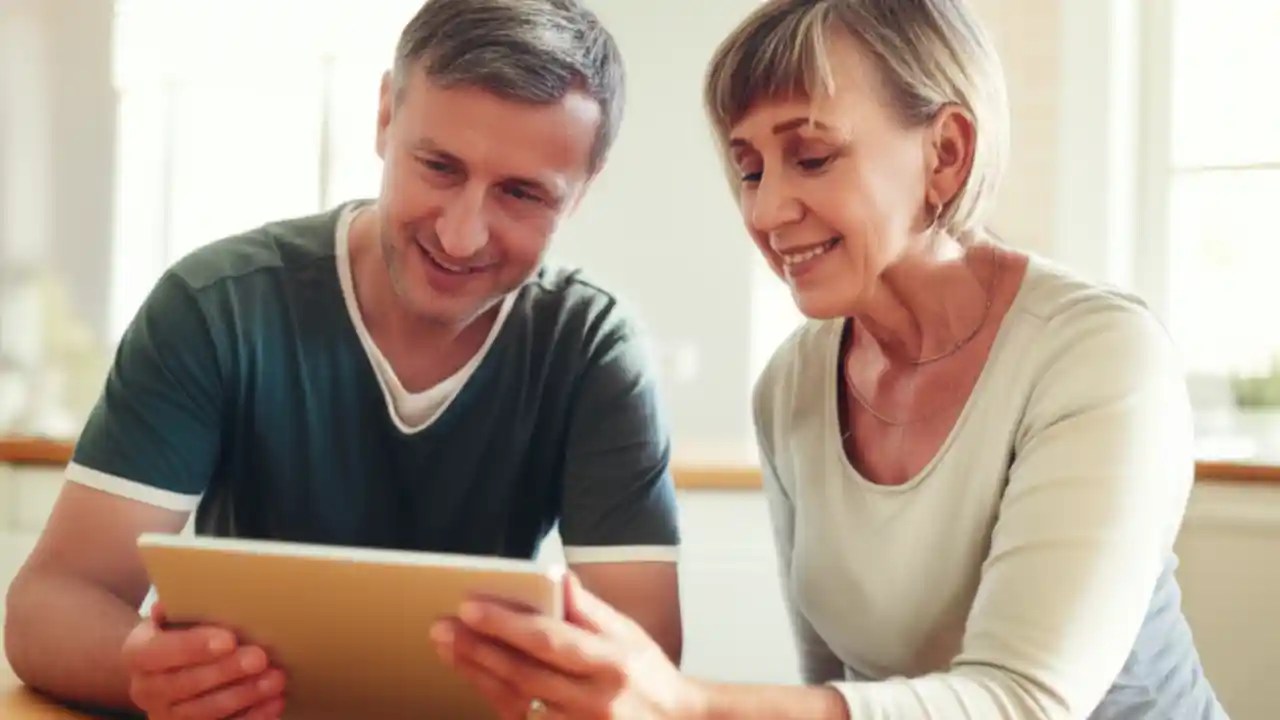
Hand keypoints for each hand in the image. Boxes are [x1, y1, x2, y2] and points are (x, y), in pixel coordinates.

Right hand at [121, 603, 286, 718]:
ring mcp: (165, 716)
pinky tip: (274, 703)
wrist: (165, 670)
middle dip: (226, 671)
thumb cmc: (179, 634)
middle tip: (260, 658)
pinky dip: (251, 717)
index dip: (193, 647)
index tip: (228, 639)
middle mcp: (145, 689)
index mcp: (138, 654)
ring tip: (275, 679)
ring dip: (244, 696)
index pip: (158, 652)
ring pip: (203, 712)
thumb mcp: (173, 615)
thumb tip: (186, 593)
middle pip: (184, 684)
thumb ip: (181, 605)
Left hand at [431, 572, 704, 719]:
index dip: (506, 623)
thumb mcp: (628, 633)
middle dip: (479, 648)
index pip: (549, 639)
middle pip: (524, 673)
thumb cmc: (648, 674)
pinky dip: (498, 702)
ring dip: (479, 676)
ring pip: (517, 703)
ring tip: (450, 651)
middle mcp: (595, 699)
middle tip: (443, 627)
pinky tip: (477, 681)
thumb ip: (589, 608)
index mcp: (611, 661)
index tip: (470, 606)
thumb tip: (557, 578)